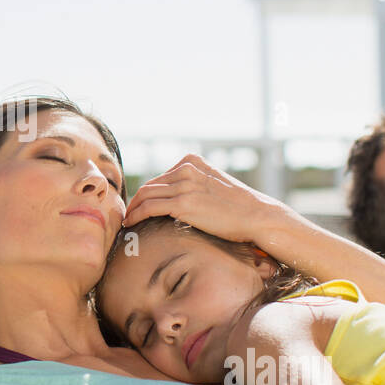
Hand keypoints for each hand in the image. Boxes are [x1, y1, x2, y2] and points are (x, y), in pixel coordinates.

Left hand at [122, 154, 286, 241]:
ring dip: (133, 208)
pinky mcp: (183, 203)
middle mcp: (186, 168)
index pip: (161, 177)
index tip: (139, 204)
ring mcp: (184, 185)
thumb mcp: (213, 185)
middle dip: (137, 200)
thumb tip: (175, 198)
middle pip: (150, 185)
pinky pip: (149, 208)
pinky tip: (131, 224)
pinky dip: (136, 215)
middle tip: (128, 214)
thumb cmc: (239, 206)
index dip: (147, 192)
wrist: (257, 216)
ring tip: (127, 221)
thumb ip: (194, 184)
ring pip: (145, 195)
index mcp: (192, 161)